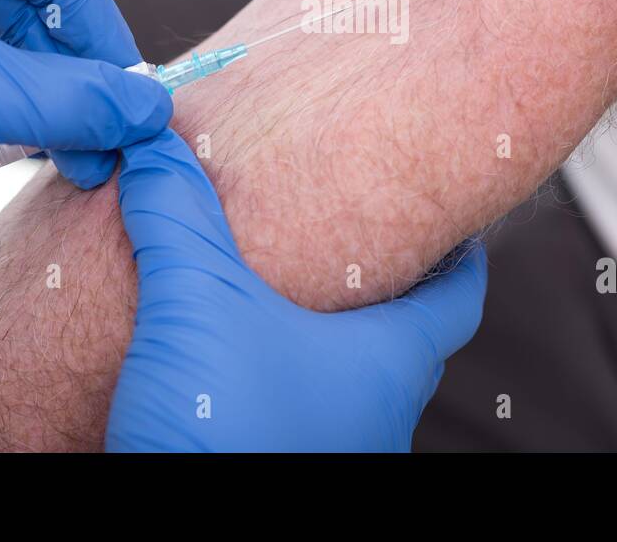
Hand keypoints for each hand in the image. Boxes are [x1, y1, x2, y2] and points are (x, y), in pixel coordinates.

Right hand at [105, 129, 487, 451]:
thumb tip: (153, 148)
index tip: (459, 229)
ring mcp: (341, 456)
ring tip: (298, 308)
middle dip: (391, 296)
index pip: (459, 300)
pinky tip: (245, 373)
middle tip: (369, 251)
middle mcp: (381, 418)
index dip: (462, 256)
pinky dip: (294, 389)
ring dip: (337, 349)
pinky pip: (312, 421)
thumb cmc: (220, 429)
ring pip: (359, 390)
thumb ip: (178, 216)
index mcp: (389, 364)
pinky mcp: (291, 469)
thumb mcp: (195, 298)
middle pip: (412, 344)